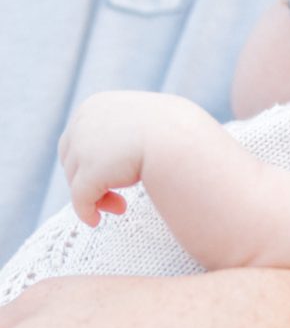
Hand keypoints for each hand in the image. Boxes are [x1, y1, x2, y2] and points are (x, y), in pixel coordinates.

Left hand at [58, 91, 187, 224]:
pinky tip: (96, 221)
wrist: (179, 138)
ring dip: (96, 196)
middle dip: (89, 180)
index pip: (78, 137)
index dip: (90, 161)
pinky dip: (85, 211)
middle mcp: (83, 122)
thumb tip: (118, 151)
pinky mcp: (89, 172)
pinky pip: (80, 198)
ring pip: (76, 180)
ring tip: (120, 208)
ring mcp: (83, 146)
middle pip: (72, 159)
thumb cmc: (174, 131)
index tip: (112, 178)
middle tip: (115, 197)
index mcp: (95, 106)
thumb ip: (124, 130)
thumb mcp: (144, 122)